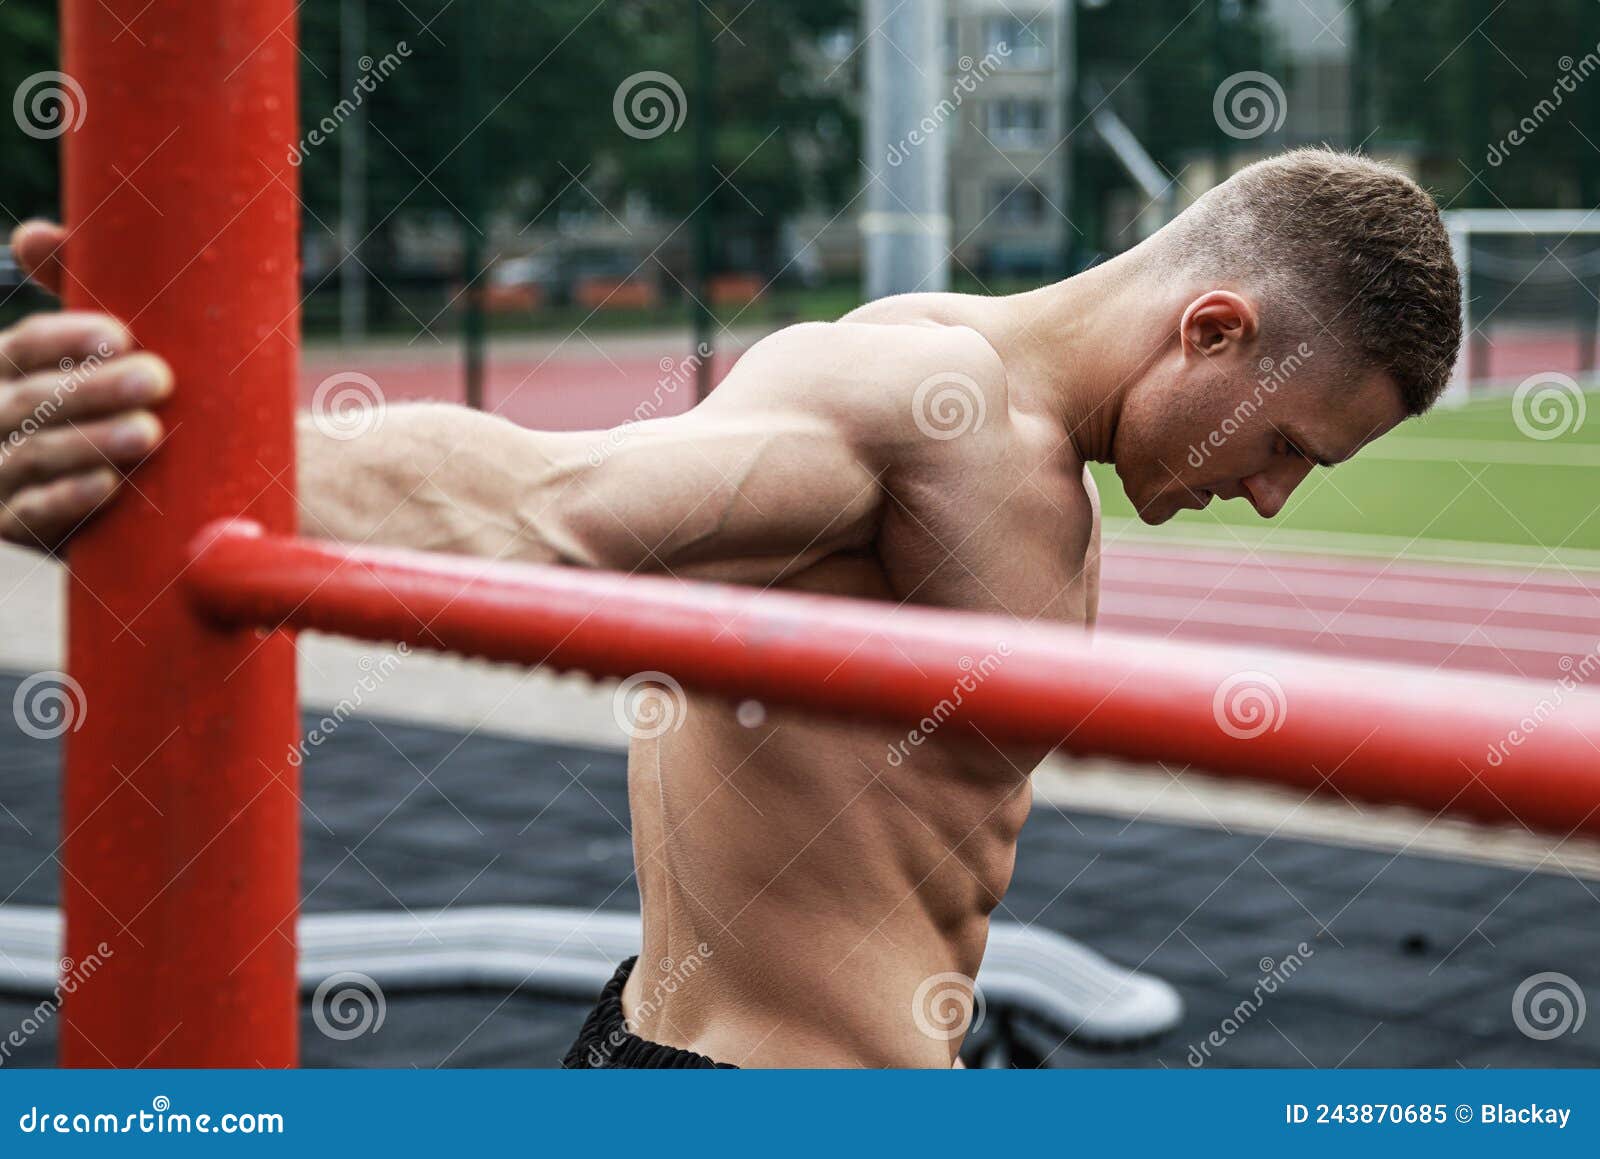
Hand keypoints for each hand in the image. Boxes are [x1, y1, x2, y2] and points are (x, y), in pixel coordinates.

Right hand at [0, 220, 171, 552]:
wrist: (167, 504)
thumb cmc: (137, 406)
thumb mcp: (113, 354)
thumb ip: (80, 290)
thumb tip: (34, 234)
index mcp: (16, 373)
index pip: (25, 346)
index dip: (67, 338)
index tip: (120, 334)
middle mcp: (0, 421)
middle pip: (32, 399)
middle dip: (94, 388)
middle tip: (158, 379)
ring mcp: (3, 478)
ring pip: (33, 455)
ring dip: (90, 441)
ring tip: (149, 432)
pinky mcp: (22, 529)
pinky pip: (31, 516)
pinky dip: (69, 499)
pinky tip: (108, 485)